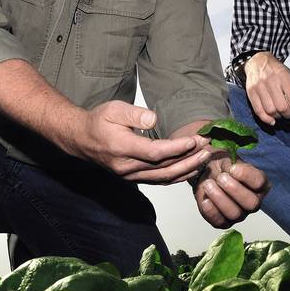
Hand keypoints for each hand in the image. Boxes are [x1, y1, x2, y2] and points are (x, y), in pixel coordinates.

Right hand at [58, 100, 209, 183]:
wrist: (82, 139)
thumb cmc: (99, 121)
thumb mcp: (113, 109)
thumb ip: (134, 114)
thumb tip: (153, 118)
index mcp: (121, 148)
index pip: (154, 153)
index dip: (177, 148)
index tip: (194, 140)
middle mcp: (126, 166)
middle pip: (164, 168)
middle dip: (189, 158)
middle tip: (208, 148)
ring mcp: (130, 176)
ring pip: (164, 178)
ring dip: (187, 169)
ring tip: (205, 158)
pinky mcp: (135, 178)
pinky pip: (160, 181)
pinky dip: (178, 176)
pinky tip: (192, 168)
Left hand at [192, 153, 268, 227]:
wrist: (205, 173)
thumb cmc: (220, 164)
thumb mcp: (227, 155)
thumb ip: (230, 158)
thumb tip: (229, 164)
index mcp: (259, 183)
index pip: (259, 182)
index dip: (246, 176)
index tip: (232, 168)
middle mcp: (253, 201)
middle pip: (251, 203)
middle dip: (234, 190)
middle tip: (220, 177)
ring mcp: (239, 213)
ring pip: (235, 214)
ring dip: (220, 199)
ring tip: (208, 185)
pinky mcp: (224, 221)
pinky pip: (220, 222)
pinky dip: (211, 212)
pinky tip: (205, 199)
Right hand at [243, 51, 289, 124]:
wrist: (257, 60)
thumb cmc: (275, 70)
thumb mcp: (289, 77)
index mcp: (283, 76)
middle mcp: (270, 81)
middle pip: (281, 106)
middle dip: (288, 114)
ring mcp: (259, 87)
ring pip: (270, 110)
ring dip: (278, 116)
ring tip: (281, 114)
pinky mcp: (251, 92)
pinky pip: (258, 110)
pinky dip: (266, 119)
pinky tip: (272, 120)